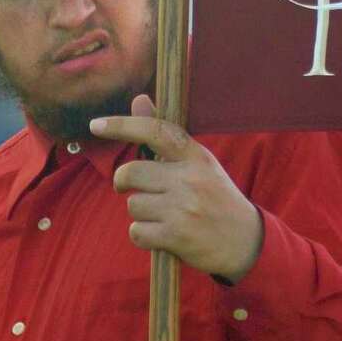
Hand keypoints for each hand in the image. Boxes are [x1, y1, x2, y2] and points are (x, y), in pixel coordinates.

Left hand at [90, 95, 262, 283]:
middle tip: (131, 189)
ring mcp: (183, 208)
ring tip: (164, 216)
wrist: (245, 242)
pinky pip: (136, 232)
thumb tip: (139, 98)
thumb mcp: (199, 164)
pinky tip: (163, 235)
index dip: (123, 125)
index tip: (96, 125)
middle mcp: (190, 178)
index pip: (156, 131)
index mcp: (197, 156)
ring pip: (133, 205)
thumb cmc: (216, 198)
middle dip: (124, 183)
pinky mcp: (176, 235)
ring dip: (141, 213)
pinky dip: (144, 236)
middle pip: (131, 173)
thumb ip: (166, 136)